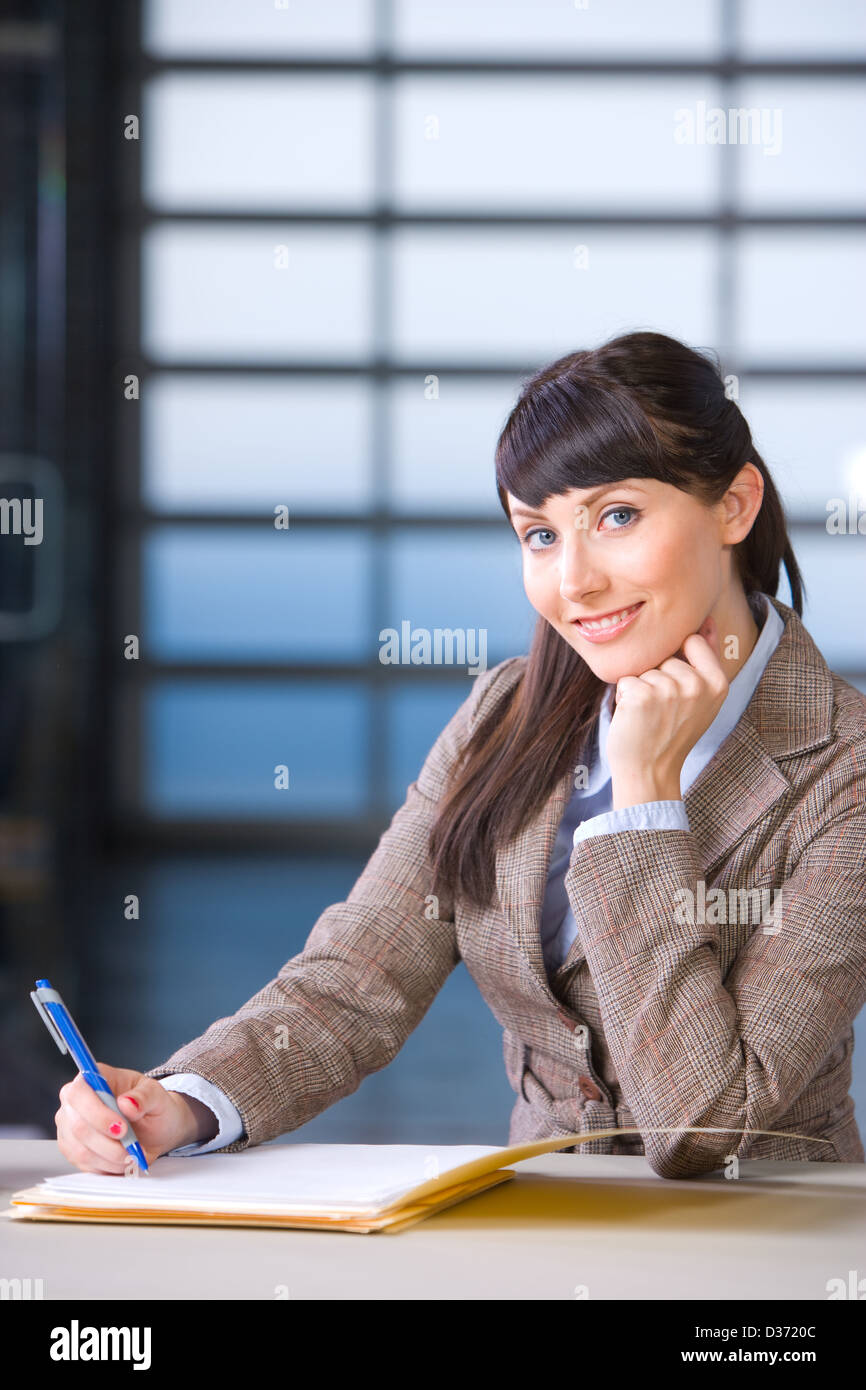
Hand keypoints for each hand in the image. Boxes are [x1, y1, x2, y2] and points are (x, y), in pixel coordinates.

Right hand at [55, 1061, 212, 1173]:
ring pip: (81, 1150)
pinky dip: (108, 1167)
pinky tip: (123, 1161)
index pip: (79, 1094)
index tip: (121, 1128)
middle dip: (108, 1143)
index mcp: (93, 1078)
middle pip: (78, 1127)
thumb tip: (127, 1103)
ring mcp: (70, 1127)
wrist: (155, 1127)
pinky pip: (85, 1165)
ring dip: (111, 1158)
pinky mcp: (73, 1150)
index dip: (97, 1113)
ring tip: (132, 1155)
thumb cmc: (152, 1106)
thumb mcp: (156, 1095)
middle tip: (132, 1148)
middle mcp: (75, 1102)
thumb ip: (144, 1097)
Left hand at [606, 615, 728, 809]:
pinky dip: (623, 697)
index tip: (679, 691)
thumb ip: (706, 659)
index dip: (678, 661)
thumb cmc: (672, 732)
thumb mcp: (702, 697)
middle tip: (663, 712)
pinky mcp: (641, 695)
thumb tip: (706, 620)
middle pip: (665, 656)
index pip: (693, 641)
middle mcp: (697, 685)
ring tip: (650, 717)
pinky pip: (625, 680)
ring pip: (644, 669)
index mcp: (718, 683)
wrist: (650, 771)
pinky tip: (635, 719)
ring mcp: (669, 690)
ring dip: (640, 689)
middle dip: (657, 678)